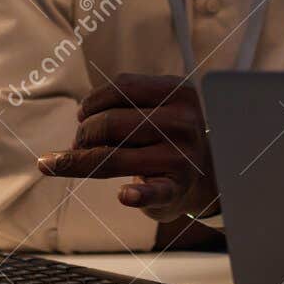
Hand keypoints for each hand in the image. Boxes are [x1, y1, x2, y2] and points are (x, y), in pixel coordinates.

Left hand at [36, 73, 218, 222]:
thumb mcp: (158, 106)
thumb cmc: (167, 136)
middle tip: (80, 144)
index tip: (83, 115)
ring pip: (113, 157)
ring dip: (83, 161)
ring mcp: (182, 157)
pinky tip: (125, 195)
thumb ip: (121, 106)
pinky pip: (153, 192)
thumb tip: (78, 127)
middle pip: (110, 123)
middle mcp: (183, 122)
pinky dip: (137, 195)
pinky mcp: (176, 189)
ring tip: (79, 162)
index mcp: (178, 92)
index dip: (92, 102)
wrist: (206, 172)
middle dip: (84, 133)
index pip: (121, 87)